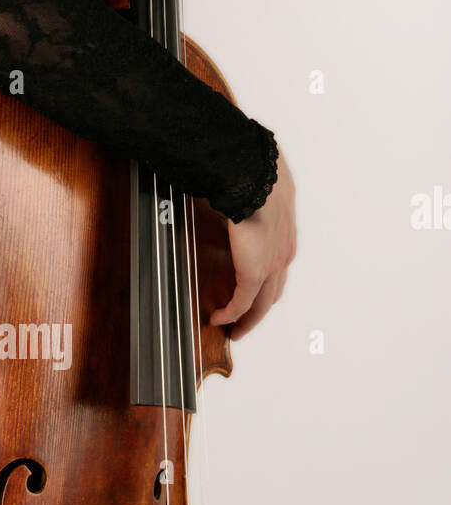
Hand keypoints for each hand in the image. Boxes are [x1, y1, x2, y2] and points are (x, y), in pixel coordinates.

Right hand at [209, 148, 295, 340]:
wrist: (253, 178)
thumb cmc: (255, 175)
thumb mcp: (261, 187)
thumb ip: (255, 196)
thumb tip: (240, 188)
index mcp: (285, 235)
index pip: (278, 269)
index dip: (265, 285)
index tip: (254, 294)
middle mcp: (283, 254)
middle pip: (272, 292)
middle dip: (258, 310)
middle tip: (245, 322)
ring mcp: (272, 266)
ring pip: (261, 303)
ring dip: (246, 319)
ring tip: (233, 329)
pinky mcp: (254, 273)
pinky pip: (242, 303)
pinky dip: (230, 314)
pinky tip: (219, 320)